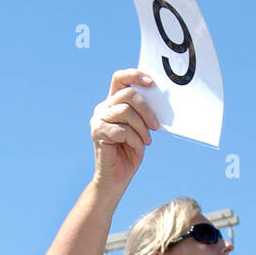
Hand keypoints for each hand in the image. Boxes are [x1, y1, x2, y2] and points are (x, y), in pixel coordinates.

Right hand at [90, 69, 159, 192]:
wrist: (116, 179)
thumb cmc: (129, 153)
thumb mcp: (140, 129)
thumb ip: (142, 112)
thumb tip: (157, 96)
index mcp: (112, 103)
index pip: (120, 79)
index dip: (134, 75)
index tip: (151, 82)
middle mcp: (103, 108)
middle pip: (127, 94)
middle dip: (146, 109)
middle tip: (156, 125)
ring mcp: (98, 120)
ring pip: (125, 111)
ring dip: (141, 127)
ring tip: (146, 140)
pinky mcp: (97, 133)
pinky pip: (122, 130)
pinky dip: (134, 139)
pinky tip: (137, 148)